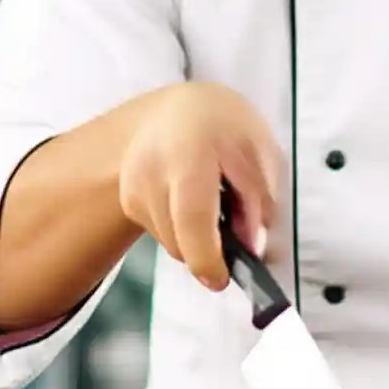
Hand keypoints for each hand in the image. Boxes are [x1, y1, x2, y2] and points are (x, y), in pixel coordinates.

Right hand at [118, 82, 282, 290]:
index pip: (192, 217)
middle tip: (236, 222)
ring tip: (213, 198)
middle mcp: (151, 170)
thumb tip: (251, 249)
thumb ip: (259, 203)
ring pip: (171, 243)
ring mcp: (133, 186)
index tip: (221, 279)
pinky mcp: (128, 201)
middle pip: (180, 240)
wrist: (178, 109)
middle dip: (211, 249)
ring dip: (197, 238)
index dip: (207, 257)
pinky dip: (182, 229)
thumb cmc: (226, 127)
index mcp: (190, 152)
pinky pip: (162, 233)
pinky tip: (192, 198)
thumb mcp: (260, 153)